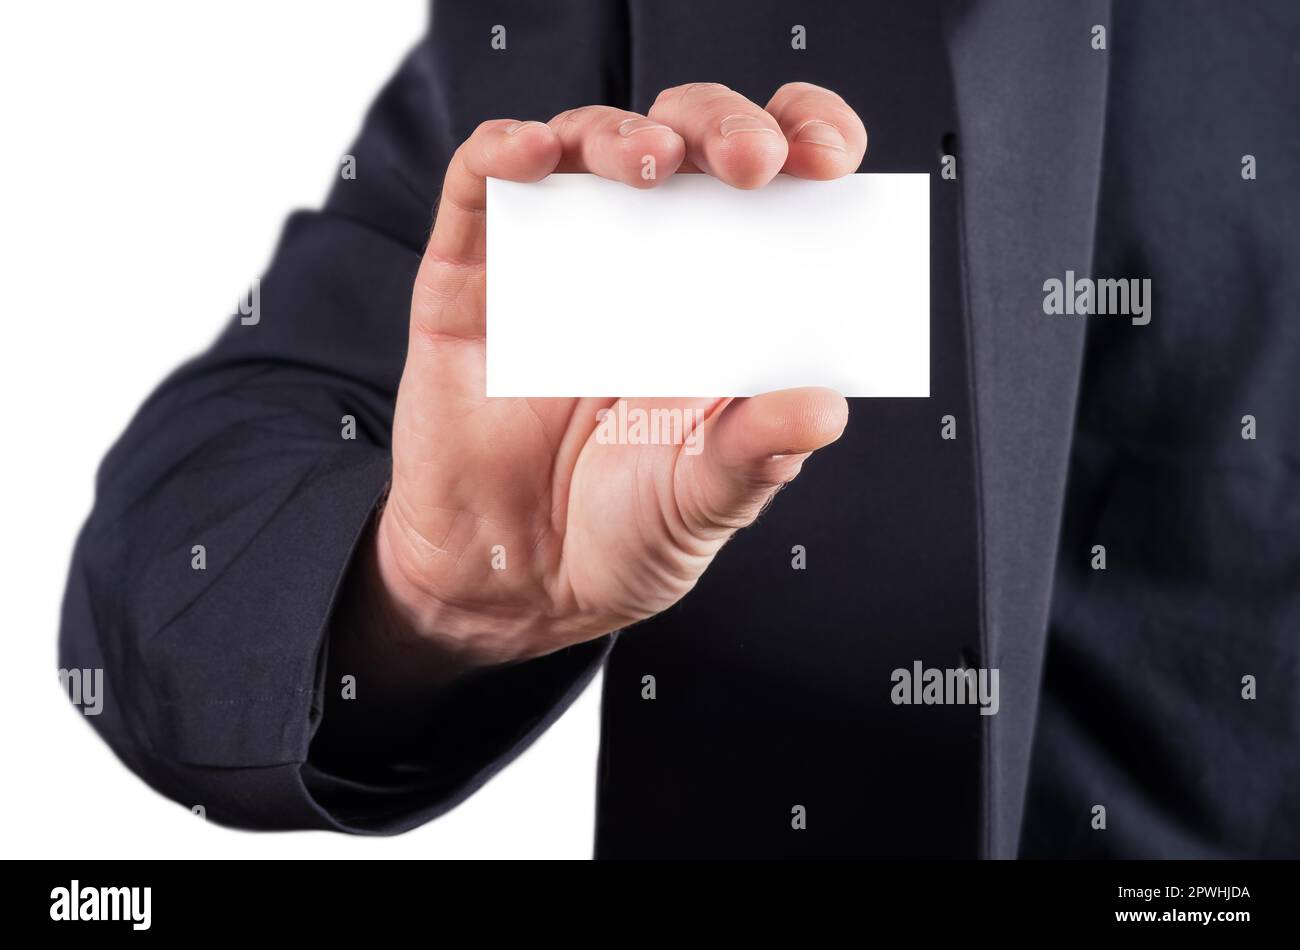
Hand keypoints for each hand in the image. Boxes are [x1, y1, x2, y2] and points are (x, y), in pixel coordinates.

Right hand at [370, 82, 866, 674]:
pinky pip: (479, 192)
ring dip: (622, 133)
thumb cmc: (622, 534)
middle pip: (687, 140)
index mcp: (721, 301)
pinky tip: (530, 156)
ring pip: (588, 145)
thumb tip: (823, 408)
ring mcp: (555, 264)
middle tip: (751, 164)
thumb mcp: (704, 499)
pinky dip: (501, 155)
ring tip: (649, 166)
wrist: (513, 587)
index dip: (801, 142)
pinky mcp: (471, 282)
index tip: (828, 158)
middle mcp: (645, 266)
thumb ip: (756, 453)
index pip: (772, 186)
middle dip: (725, 125)